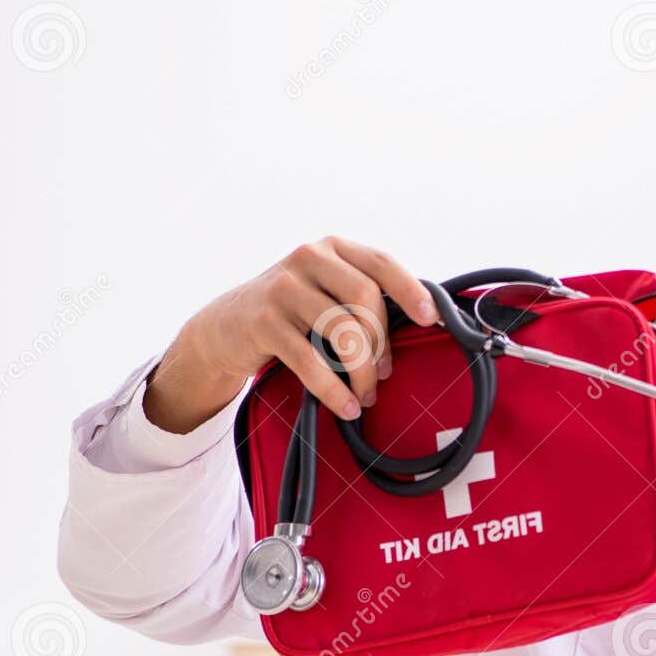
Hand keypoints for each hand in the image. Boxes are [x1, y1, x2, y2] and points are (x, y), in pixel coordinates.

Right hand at [144, 236, 437, 433]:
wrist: (225, 328)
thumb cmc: (293, 314)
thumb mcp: (327, 293)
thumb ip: (364, 299)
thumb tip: (421, 325)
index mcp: (332, 249)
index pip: (381, 262)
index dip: (410, 290)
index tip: (431, 319)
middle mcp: (308, 258)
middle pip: (367, 299)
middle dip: (382, 344)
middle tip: (383, 375)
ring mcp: (283, 287)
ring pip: (343, 331)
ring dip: (361, 372)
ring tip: (364, 397)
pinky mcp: (264, 321)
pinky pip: (311, 360)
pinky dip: (333, 389)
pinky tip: (346, 407)